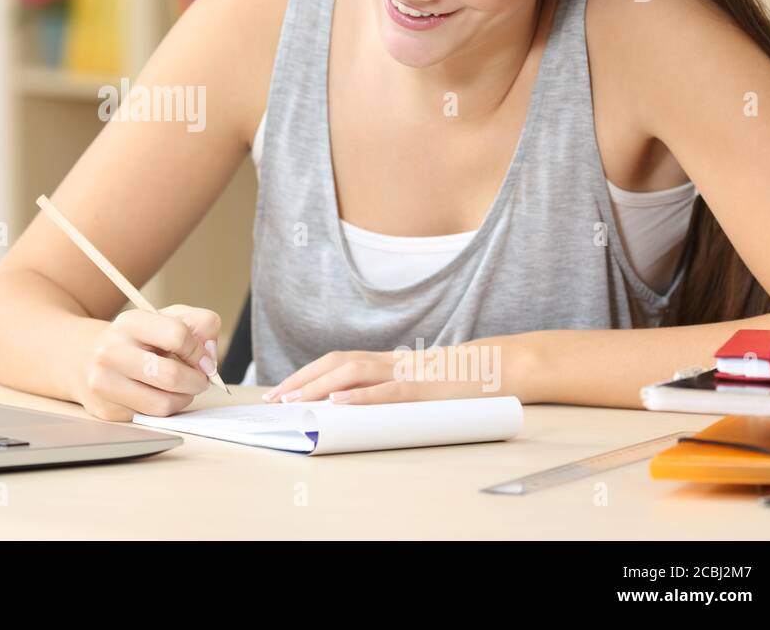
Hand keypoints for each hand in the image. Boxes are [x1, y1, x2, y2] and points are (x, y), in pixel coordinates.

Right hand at [74, 304, 222, 421]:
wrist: (83, 356)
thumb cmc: (134, 339)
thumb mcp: (164, 318)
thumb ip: (197, 324)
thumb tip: (210, 353)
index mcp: (129, 323)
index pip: (177, 335)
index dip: (200, 351)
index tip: (205, 359)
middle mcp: (111, 352)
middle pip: (171, 376)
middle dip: (197, 381)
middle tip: (201, 380)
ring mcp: (104, 384)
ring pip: (163, 404)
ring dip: (183, 399)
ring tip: (182, 388)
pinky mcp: (106, 410)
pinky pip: (150, 418)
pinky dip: (163, 409)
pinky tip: (158, 395)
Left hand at [262, 338, 535, 404]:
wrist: (493, 368)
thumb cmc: (452, 381)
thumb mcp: (413, 383)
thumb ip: (386, 389)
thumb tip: (351, 408)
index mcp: (384, 361)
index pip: (335, 362)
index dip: (306, 374)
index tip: (281, 391)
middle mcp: (389, 362)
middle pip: (335, 364)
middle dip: (302, 381)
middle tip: (276, 400)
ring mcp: (405, 373)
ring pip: (353, 374)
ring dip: (320, 388)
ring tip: (296, 402)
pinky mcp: (422, 389)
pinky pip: (386, 391)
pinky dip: (361, 397)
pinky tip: (338, 404)